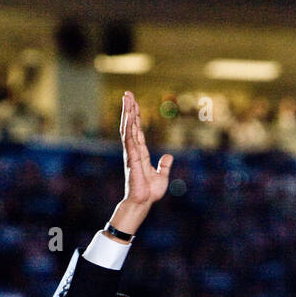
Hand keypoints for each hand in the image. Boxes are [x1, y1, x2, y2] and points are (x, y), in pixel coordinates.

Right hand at [112, 91, 172, 230]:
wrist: (143, 202)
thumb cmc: (149, 192)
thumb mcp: (161, 176)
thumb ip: (164, 165)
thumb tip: (168, 157)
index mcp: (141, 153)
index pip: (137, 130)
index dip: (136, 116)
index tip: (134, 103)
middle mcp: (134, 150)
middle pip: (131, 125)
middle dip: (129, 109)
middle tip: (127, 93)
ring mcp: (131, 153)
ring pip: (128, 129)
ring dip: (127, 113)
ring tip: (126, 99)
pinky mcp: (131, 158)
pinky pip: (129, 140)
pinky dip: (129, 128)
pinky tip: (128, 117)